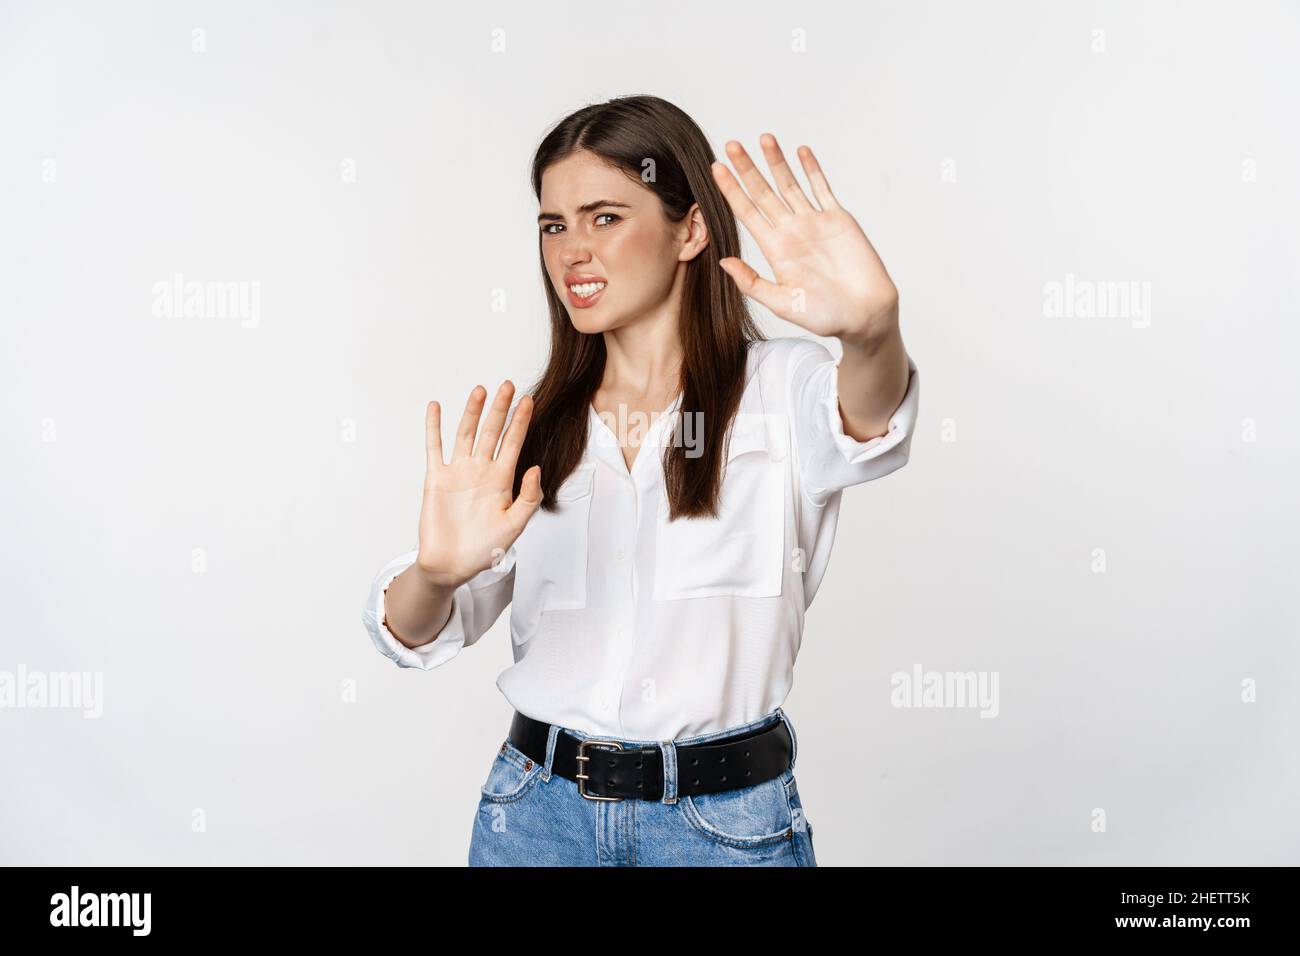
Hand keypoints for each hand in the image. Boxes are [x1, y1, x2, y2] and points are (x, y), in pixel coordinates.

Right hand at [415, 382, 541, 588]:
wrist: (451, 565)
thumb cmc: (483, 550)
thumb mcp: (514, 526)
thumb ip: (528, 498)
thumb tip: (535, 468)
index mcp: (502, 481)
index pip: (513, 444)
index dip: (521, 422)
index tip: (529, 401)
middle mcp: (481, 471)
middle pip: (492, 432)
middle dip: (500, 409)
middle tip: (508, 385)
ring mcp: (458, 472)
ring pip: (466, 434)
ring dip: (472, 412)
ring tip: (480, 390)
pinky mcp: (436, 478)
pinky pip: (434, 448)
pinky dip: (434, 427)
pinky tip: (436, 407)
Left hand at [711, 134, 898, 340]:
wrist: (864, 315)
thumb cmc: (825, 316)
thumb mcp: (781, 302)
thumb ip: (752, 282)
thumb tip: (723, 262)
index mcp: (775, 250)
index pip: (747, 212)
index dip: (731, 190)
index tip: (716, 169)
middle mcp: (791, 232)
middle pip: (764, 192)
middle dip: (747, 169)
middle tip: (731, 145)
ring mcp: (814, 223)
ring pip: (791, 184)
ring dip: (777, 161)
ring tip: (763, 138)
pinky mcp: (839, 219)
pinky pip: (822, 189)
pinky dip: (812, 169)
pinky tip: (801, 152)